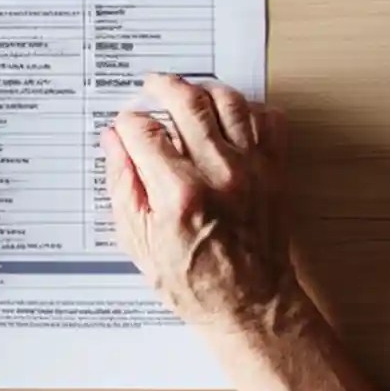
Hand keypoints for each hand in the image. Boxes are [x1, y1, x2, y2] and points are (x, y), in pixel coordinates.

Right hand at [103, 74, 299, 335]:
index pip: (145, 131)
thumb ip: (123, 185)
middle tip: (152, 85)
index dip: (128, 122)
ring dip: (204, 89)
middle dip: (162, 86)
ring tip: (188, 93)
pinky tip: (229, 114)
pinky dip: (247, 107)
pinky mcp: (274, 171)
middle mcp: (219, 173)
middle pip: (188, 102)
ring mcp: (252, 169)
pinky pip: (268, 119)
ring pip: (229, 101)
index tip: (125, 126)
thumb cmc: (195, 282)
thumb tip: (114, 143)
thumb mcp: (138, 242)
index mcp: (180, 193)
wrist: (250, 305)